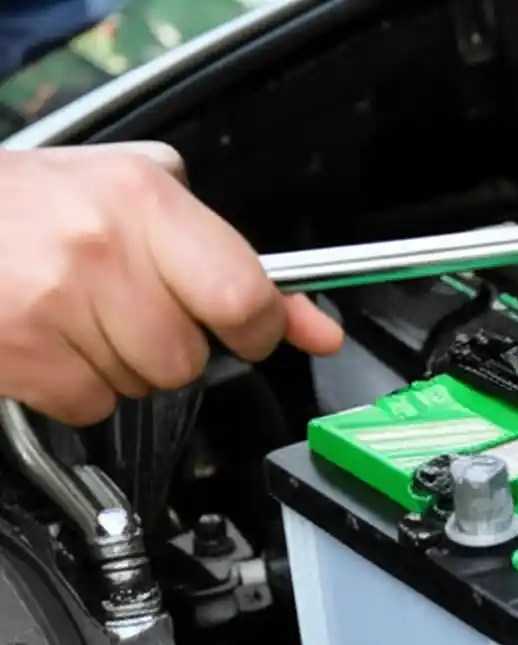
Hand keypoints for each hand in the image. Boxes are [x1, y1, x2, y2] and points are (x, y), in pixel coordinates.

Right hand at [0, 143, 342, 426]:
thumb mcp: (141, 194)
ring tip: (85, 312)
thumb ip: (235, 258)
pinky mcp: (18, 352)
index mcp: (142, 200)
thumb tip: (315, 327)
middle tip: (132, 304)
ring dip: (126, 364)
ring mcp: (53, 303)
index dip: (259, 328)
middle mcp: (101, 249)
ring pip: (144, 385)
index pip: (243, 296)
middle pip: (189, 356)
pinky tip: (54, 338)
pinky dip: (81, 386)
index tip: (254, 330)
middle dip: (173, 343)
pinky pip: (92, 405)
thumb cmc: (37, 200)